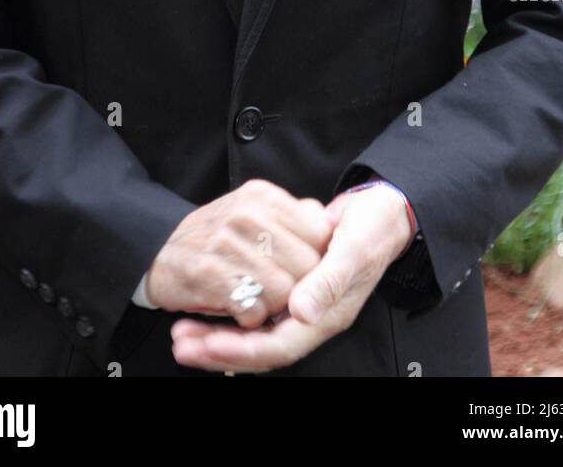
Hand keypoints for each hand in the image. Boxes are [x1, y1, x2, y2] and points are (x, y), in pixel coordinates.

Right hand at [144, 178, 333, 326]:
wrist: (158, 250)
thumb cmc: (216, 236)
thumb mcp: (254, 211)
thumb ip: (293, 215)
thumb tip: (328, 222)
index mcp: (263, 196)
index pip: (319, 231)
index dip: (318, 258)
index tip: (304, 270)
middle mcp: (247, 213)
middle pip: (306, 264)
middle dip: (300, 287)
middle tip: (282, 293)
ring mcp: (226, 242)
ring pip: (283, 291)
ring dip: (274, 305)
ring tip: (258, 300)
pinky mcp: (207, 273)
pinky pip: (252, 309)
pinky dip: (251, 318)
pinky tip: (239, 309)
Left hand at [170, 182, 412, 372]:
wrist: (382, 211)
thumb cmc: (372, 229)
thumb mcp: (354, 249)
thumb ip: (328, 281)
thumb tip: (301, 312)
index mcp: (326, 316)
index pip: (276, 348)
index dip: (239, 350)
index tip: (204, 345)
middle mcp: (310, 317)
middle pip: (258, 348)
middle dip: (218, 350)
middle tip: (180, 344)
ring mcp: (300, 306)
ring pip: (253, 333)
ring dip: (218, 334)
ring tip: (183, 332)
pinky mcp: (291, 289)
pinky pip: (256, 312)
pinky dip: (230, 312)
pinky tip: (206, 306)